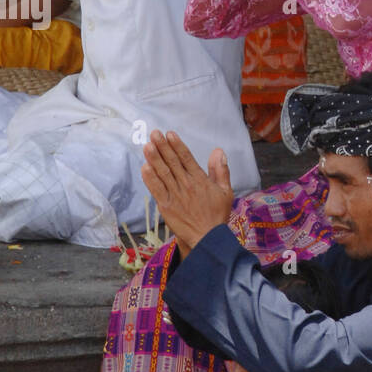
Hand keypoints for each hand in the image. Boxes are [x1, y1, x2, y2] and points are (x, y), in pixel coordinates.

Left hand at [140, 131, 233, 256]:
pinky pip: (157, 190)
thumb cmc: (217, 215)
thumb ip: (221, 170)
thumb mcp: (226, 191)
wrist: (208, 238)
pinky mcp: (167, 206)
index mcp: (200, 180)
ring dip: (154, 159)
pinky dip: (150, 179)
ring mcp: (175, 195)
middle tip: (154, 133)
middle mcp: (187, 185)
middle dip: (163, 147)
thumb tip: (218, 151)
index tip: (169, 134)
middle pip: (172, 162)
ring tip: (147, 146)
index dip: (177, 145)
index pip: (186, 158)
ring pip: (163, 173)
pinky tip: (145, 168)